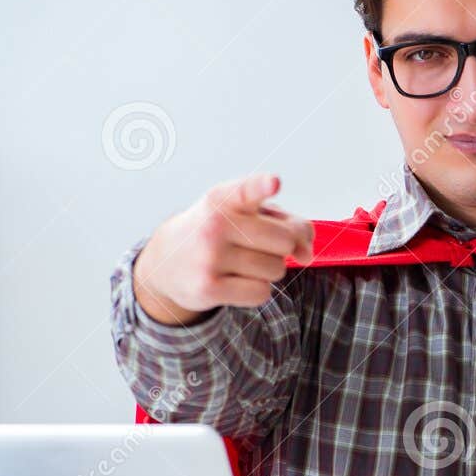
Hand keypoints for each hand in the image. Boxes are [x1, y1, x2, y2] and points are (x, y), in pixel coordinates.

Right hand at [132, 174, 315, 326]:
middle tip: (256, 246)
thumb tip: (307, 254)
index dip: (261, 186)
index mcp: (223, 199)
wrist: (168, 260)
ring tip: (239, 263)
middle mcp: (214, 224)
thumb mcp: (246, 214)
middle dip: (281, 247)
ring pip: (276, 269)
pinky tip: (233, 281)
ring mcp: (210, 257)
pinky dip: (256, 291)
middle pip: (285, 241)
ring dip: (268, 270)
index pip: (246, 190)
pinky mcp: (208, 287)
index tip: (273, 183)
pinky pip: (262, 293)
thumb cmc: (219, 232)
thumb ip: (287, 224)